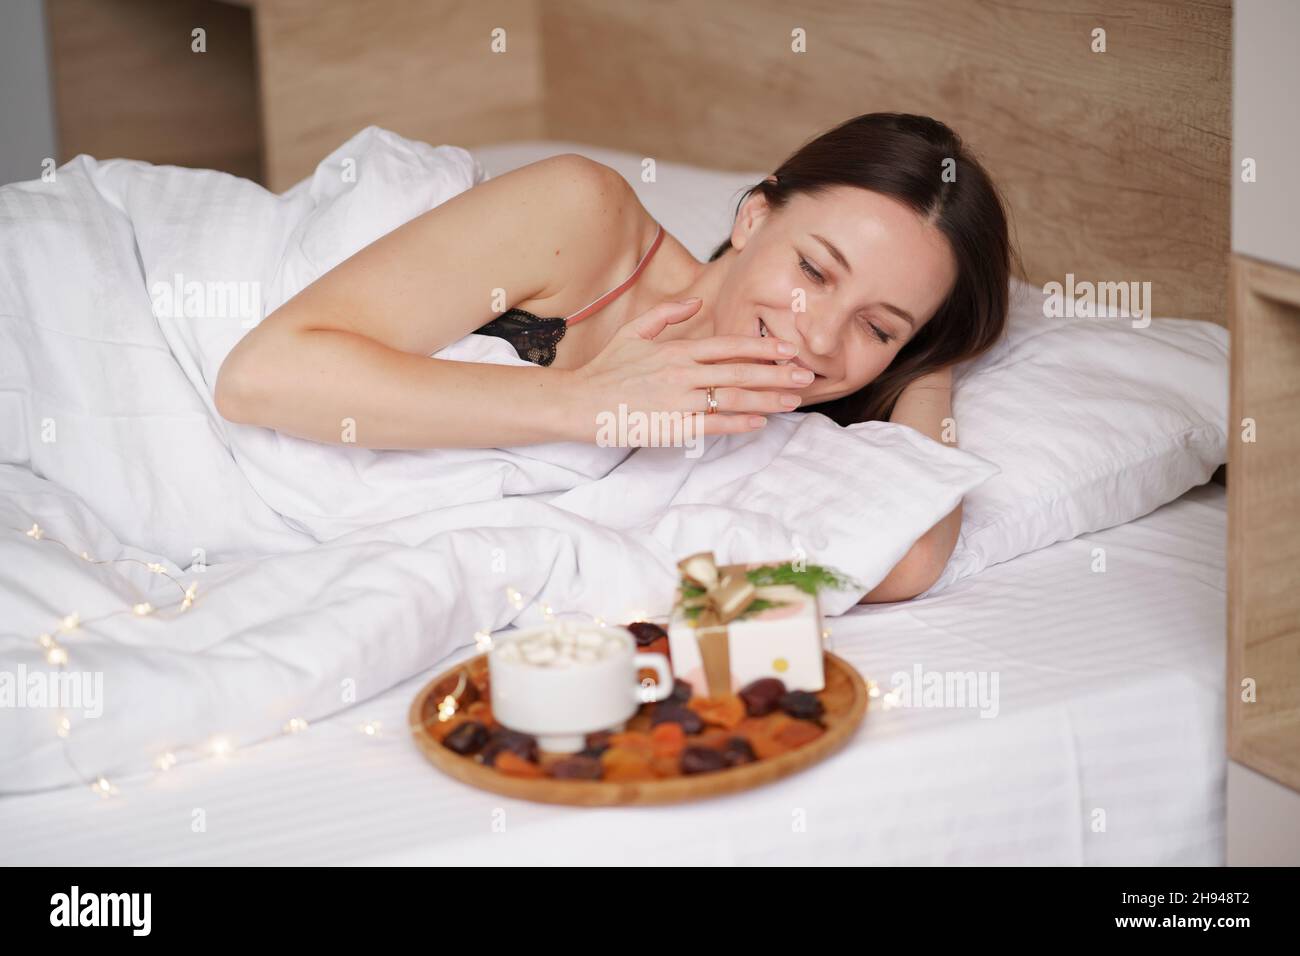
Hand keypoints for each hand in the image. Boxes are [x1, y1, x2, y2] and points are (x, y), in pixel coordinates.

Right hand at [567, 298, 811, 443]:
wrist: (578, 402)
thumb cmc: (606, 369)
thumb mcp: (634, 332)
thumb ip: (667, 314)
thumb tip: (696, 304)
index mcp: (676, 349)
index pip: (729, 345)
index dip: (762, 348)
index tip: (788, 350)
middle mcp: (682, 373)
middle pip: (739, 371)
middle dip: (777, 374)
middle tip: (806, 377)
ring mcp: (677, 400)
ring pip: (732, 397)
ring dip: (767, 399)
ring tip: (793, 402)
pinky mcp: (670, 427)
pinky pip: (711, 424)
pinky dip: (737, 423)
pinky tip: (759, 423)